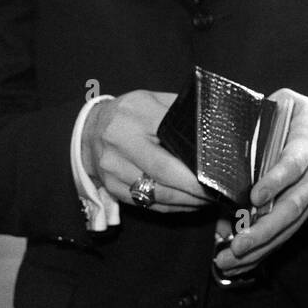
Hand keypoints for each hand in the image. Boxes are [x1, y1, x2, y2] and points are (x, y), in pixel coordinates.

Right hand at [82, 90, 210, 211]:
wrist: (89, 129)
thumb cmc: (130, 113)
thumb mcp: (152, 100)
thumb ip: (178, 111)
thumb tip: (213, 126)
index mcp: (136, 114)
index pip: (170, 138)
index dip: (196, 158)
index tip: (217, 168)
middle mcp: (121, 143)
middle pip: (163, 172)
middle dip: (194, 186)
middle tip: (217, 190)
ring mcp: (114, 169)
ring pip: (156, 193)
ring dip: (186, 200)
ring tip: (208, 198)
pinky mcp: (112, 188)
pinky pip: (146, 204)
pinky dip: (171, 207)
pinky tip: (189, 204)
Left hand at [212, 91, 307, 275]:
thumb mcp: (290, 103)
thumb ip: (264, 114)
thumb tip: (229, 132)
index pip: (294, 162)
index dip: (276, 180)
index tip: (254, 196)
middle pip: (294, 204)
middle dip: (265, 228)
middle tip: (237, 244)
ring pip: (294, 224)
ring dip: (264, 245)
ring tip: (231, 260)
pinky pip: (293, 231)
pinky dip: (269, 248)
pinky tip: (244, 262)